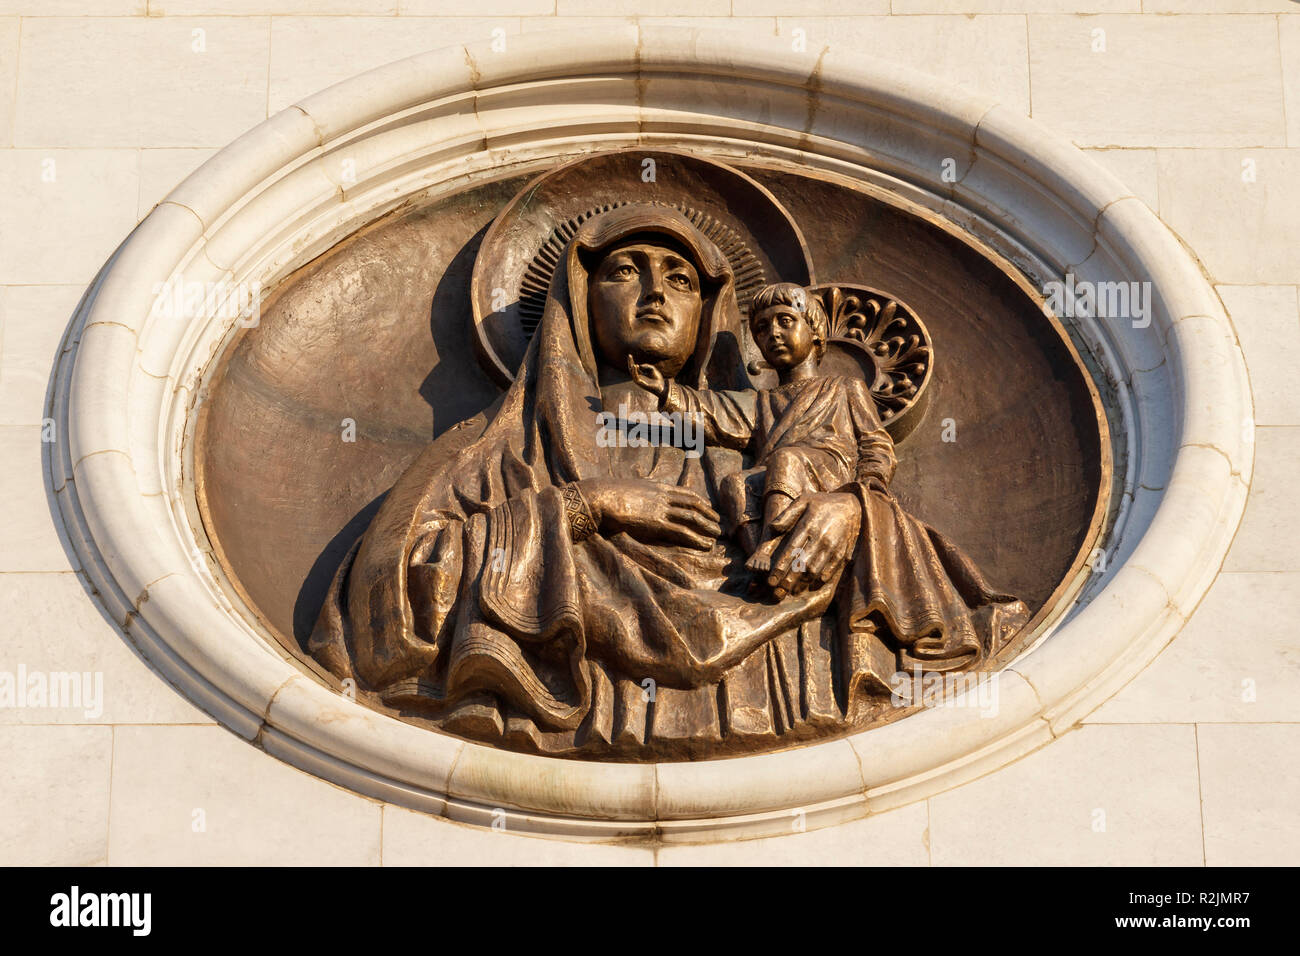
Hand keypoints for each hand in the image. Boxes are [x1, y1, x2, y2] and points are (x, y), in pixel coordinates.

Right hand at [577, 478, 720, 550]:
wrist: (602, 497)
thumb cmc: (610, 494)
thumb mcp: (632, 486)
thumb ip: (643, 488)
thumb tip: (644, 486)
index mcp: (658, 486)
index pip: (686, 493)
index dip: (700, 501)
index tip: (709, 507)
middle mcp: (664, 496)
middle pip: (693, 504)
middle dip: (708, 514)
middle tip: (718, 522)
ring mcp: (662, 509)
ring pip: (692, 518)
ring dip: (707, 527)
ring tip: (717, 534)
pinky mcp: (657, 523)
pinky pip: (683, 531)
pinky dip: (697, 538)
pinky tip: (705, 544)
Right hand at [627, 356, 666, 397]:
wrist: (661, 386)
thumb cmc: (657, 378)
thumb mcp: (652, 369)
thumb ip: (646, 366)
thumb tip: (639, 366)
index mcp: (640, 374)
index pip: (634, 367)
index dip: (631, 361)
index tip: (630, 355)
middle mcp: (638, 377)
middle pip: (631, 369)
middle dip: (630, 362)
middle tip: (629, 355)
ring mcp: (638, 380)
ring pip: (632, 373)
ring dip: (632, 367)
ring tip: (633, 361)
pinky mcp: (640, 383)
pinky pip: (636, 376)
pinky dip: (635, 371)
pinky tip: (635, 366)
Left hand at [765, 492, 860, 597]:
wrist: (852, 505)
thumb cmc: (822, 503)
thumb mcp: (803, 500)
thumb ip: (787, 515)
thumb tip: (773, 528)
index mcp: (808, 525)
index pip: (791, 551)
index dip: (780, 568)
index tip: (770, 581)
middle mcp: (821, 537)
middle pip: (802, 565)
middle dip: (789, 580)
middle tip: (777, 592)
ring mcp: (833, 546)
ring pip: (815, 570)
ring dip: (802, 583)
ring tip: (791, 591)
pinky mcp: (843, 552)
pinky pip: (831, 570)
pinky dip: (820, 579)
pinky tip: (810, 585)